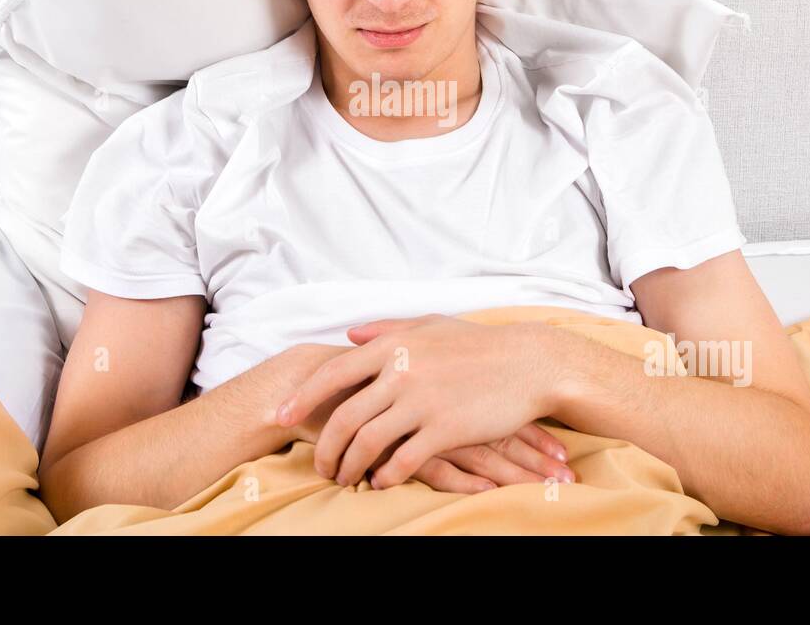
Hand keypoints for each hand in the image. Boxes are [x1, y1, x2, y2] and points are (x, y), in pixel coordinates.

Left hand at [273, 314, 558, 489]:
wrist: (528, 364)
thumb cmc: (479, 345)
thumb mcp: (430, 326)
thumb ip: (386, 329)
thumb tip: (348, 334)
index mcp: (392, 346)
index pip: (332, 374)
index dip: (302, 398)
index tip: (280, 417)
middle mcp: (400, 372)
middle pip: (344, 416)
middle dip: (324, 447)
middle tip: (318, 466)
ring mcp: (421, 401)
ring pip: (366, 442)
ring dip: (349, 466)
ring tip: (344, 479)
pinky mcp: (444, 429)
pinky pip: (402, 461)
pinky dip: (385, 476)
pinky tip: (381, 483)